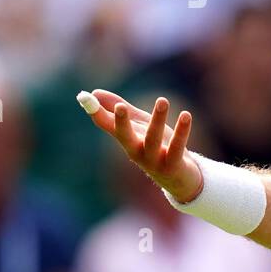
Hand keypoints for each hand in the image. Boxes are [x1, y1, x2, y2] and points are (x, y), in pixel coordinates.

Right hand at [78, 89, 202, 202]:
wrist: (180, 178)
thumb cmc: (157, 148)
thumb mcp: (139, 126)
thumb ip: (119, 110)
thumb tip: (95, 92)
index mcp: (126, 140)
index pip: (107, 125)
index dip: (96, 112)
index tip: (84, 96)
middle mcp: (136, 151)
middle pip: (124, 137)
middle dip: (121, 123)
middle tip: (120, 107)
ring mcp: (154, 161)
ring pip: (153, 139)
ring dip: (158, 120)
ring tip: (162, 100)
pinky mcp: (173, 166)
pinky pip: (177, 147)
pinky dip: (182, 132)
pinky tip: (186, 115)